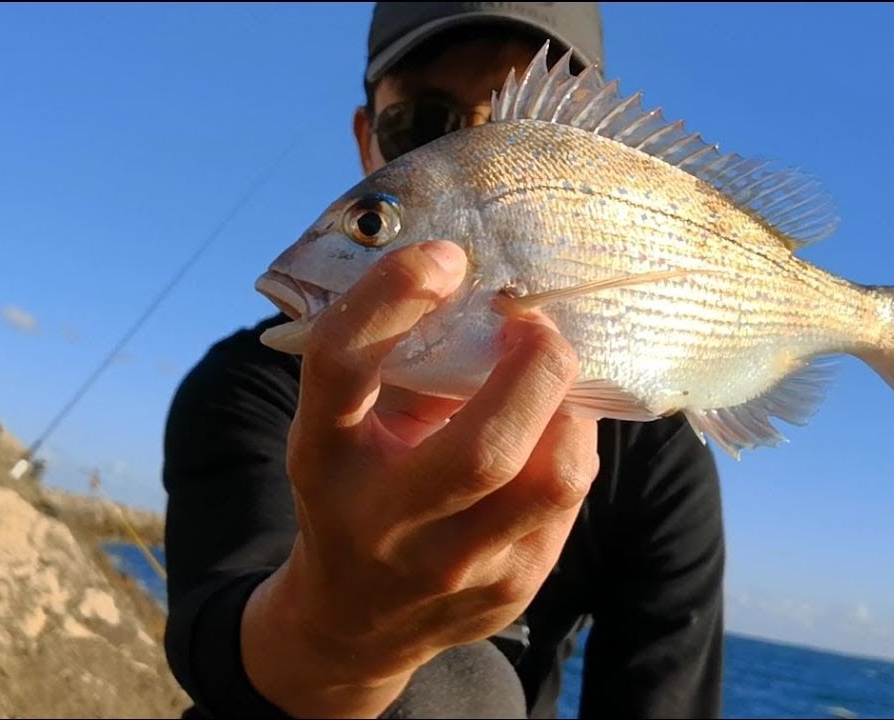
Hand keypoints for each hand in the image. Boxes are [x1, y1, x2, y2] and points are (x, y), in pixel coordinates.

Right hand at [240, 240, 599, 717]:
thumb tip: (487, 289)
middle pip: (485, 449)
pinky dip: (569, 446)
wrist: (354, 620)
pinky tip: (548, 429)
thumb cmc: (356, 491)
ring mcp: (451, 569)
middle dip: (535, 367)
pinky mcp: (507, 594)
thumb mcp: (350, 428)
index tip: (443, 257)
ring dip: (567, 408)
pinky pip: (567, 501)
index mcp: (324, 458)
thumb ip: (405, 366)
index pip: (344, 368)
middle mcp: (382, 522)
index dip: (392, 298)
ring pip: (552, 480)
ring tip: (550, 378)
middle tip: (535, 325)